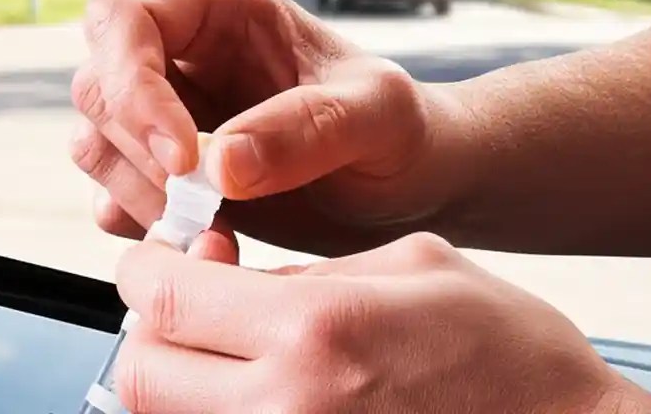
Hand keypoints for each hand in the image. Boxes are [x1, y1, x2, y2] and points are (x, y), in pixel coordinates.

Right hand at [69, 0, 469, 254]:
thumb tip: (219, 162)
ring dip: (140, 193)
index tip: (185, 159)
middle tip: (209, 203)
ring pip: (93, 140)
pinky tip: (205, 237)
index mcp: (220, 5)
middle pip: (96, 84)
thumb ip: (307, 128)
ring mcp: (163, 109)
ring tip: (219, 225)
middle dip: (142, 153)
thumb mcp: (378, 117)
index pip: (124, 18)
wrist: (410, 186)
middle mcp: (179, 50)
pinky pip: (107, 189)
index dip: (133, 85)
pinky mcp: (158, 167)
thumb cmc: (402, 131)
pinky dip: (140, 221)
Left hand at [112, 232, 650, 413]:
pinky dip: (217, 412)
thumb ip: (304, 267)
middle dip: (152, 327)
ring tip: (230, 348)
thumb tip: (226, 274)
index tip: (168, 253)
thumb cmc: (510, 357)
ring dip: (177, 377)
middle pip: (140, 370)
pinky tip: (264, 386)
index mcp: (314, 328)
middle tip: (193, 302)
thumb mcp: (414, 266)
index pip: (163, 295)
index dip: (148, 265)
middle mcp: (285, 406)